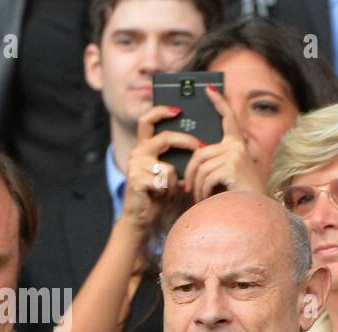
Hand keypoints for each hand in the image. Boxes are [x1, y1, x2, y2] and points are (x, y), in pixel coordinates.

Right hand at [123, 105, 200, 232]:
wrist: (141, 217)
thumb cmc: (157, 194)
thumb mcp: (167, 173)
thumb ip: (175, 158)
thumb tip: (198, 147)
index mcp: (144, 147)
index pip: (147, 121)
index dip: (161, 111)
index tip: (178, 109)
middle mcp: (138, 153)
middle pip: (164, 138)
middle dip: (186, 141)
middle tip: (201, 147)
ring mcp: (136, 166)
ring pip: (168, 166)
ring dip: (176, 180)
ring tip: (170, 190)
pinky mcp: (137, 180)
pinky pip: (165, 181)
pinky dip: (169, 190)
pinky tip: (162, 196)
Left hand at [182, 83, 264, 201]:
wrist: (255, 212)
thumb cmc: (239, 197)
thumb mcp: (226, 175)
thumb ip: (214, 162)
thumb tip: (195, 156)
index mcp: (237, 146)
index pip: (228, 119)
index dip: (219, 102)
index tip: (209, 90)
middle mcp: (237, 147)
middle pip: (200, 152)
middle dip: (190, 172)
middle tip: (187, 188)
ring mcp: (235, 154)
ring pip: (201, 167)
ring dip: (197, 186)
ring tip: (199, 198)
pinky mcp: (232, 165)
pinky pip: (206, 176)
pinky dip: (203, 191)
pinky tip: (206, 199)